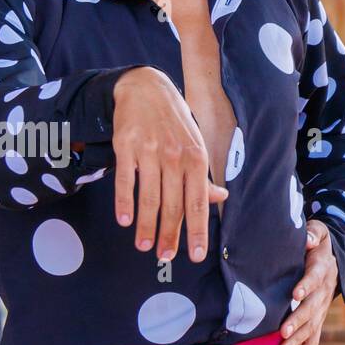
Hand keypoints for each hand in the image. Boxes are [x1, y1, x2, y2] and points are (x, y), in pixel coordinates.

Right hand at [112, 66, 228, 262]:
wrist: (146, 87)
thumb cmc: (174, 122)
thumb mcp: (195, 145)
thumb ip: (203, 176)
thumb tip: (220, 198)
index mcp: (196, 158)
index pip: (197, 202)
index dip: (197, 231)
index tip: (195, 255)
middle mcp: (175, 156)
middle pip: (172, 204)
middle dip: (168, 234)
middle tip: (164, 257)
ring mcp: (149, 151)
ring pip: (148, 197)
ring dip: (146, 225)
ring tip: (144, 246)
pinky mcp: (126, 146)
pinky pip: (126, 180)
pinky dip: (124, 202)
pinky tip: (124, 220)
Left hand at [279, 219, 337, 344]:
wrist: (333, 259)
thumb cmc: (317, 243)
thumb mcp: (317, 231)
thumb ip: (313, 233)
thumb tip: (306, 239)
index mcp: (321, 270)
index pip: (313, 279)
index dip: (305, 286)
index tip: (294, 294)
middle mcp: (323, 293)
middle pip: (311, 310)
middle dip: (297, 322)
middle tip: (282, 333)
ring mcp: (321, 310)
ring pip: (311, 329)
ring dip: (297, 343)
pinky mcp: (317, 321)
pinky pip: (312, 341)